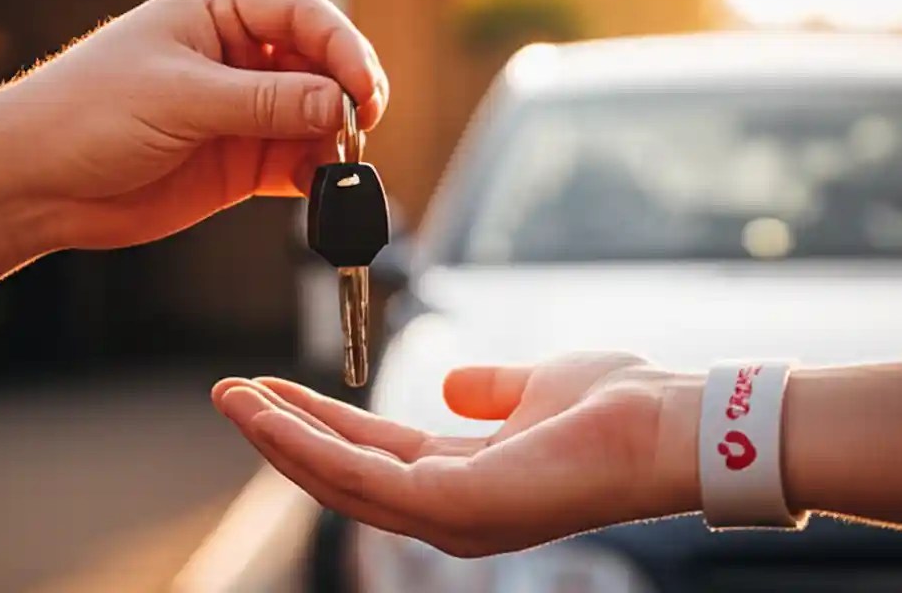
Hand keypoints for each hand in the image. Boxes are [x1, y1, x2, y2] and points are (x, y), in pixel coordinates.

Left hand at [0, 0, 387, 248]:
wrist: (38, 183)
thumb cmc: (85, 113)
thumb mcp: (180, 96)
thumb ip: (264, 101)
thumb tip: (336, 103)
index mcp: (217, 14)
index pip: (302, 16)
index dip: (341, 47)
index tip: (361, 89)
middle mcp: (236, 59)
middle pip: (319, 65)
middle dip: (347, 93)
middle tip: (362, 125)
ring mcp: (240, 113)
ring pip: (315, 117)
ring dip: (335, 139)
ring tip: (339, 163)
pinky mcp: (239, 163)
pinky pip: (297, 164)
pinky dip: (317, 175)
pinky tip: (319, 186)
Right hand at [212, 353, 703, 556]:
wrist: (674, 421)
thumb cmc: (620, 407)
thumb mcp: (534, 388)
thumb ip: (489, 390)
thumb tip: (453, 384)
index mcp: (464, 478)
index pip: (371, 452)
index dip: (317, 420)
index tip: (271, 386)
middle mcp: (449, 508)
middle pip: (342, 470)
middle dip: (282, 432)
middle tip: (227, 392)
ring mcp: (450, 516)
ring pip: (339, 478)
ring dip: (279, 438)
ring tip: (231, 398)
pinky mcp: (455, 508)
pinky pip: (362, 476)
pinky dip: (309, 445)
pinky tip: (273, 413)